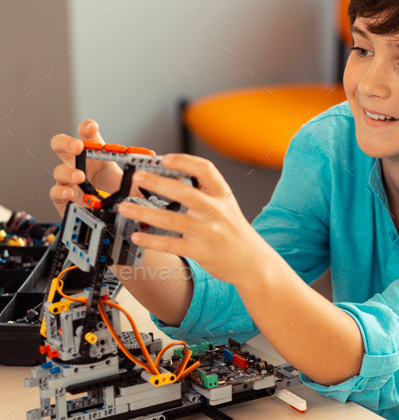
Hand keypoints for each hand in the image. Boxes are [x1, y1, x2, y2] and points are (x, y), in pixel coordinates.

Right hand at [50, 120, 153, 218]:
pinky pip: (56, 192)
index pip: (86, 136)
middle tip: (78, 146)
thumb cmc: (114, 194)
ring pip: (59, 170)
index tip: (92, 127)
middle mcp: (78, 165)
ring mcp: (69, 181)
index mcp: (94, 157)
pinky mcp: (63, 199)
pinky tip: (69, 192)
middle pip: (62, 145)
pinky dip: (61, 191)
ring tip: (80, 176)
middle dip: (67, 142)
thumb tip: (151, 158)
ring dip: (68, 171)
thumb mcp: (130, 184)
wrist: (109, 218)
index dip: (87, 128)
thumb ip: (140, 173)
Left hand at [116, 154, 263, 285]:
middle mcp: (216, 211)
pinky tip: (137, 236)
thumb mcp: (225, 205)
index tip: (165, 158)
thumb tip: (170, 178)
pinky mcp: (200, 251)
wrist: (251, 261)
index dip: (184, 161)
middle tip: (137, 176)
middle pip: (183, 192)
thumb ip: (203, 191)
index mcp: (222, 195)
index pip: (205, 170)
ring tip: (125, 207)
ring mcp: (208, 232)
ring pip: (171, 219)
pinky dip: (151, 240)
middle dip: (157, 182)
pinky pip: (171, 244)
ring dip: (144, 212)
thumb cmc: (234, 232)